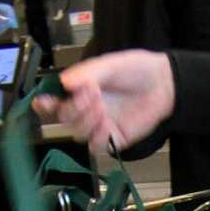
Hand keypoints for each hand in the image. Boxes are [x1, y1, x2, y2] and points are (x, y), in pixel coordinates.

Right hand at [33, 50, 173, 156]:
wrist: (165, 84)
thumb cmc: (137, 70)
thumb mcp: (110, 65)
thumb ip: (87, 73)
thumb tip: (64, 82)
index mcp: (81, 91)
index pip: (55, 101)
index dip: (46, 104)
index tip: (44, 101)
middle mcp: (87, 109)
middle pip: (64, 119)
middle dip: (72, 108)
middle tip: (89, 95)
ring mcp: (100, 125)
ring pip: (78, 133)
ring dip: (86, 121)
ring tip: (101, 107)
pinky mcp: (114, 138)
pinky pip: (97, 146)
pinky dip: (97, 138)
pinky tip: (106, 125)